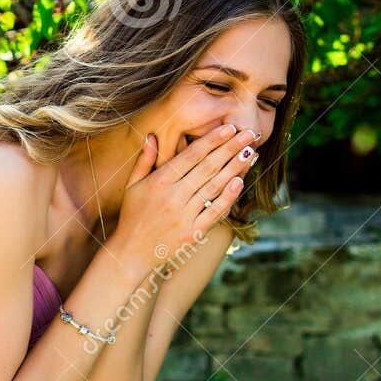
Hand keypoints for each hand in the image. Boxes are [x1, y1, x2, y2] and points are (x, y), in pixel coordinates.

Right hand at [111, 124, 258, 268]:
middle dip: (230, 148)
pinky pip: (214, 212)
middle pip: (208, 167)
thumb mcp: (132, 185)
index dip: (212, 140)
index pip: (191, 155)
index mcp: (159, 182)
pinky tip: (240, 182)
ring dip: (234, 168)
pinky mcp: (193, 233)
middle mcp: (173, 197)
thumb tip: (152, 136)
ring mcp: (184, 215)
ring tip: (249, 153)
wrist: (131, 252)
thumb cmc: (132, 216)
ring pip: (214, 187)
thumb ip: (144, 161)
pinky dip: (228, 197)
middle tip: (248, 134)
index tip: (229, 127)